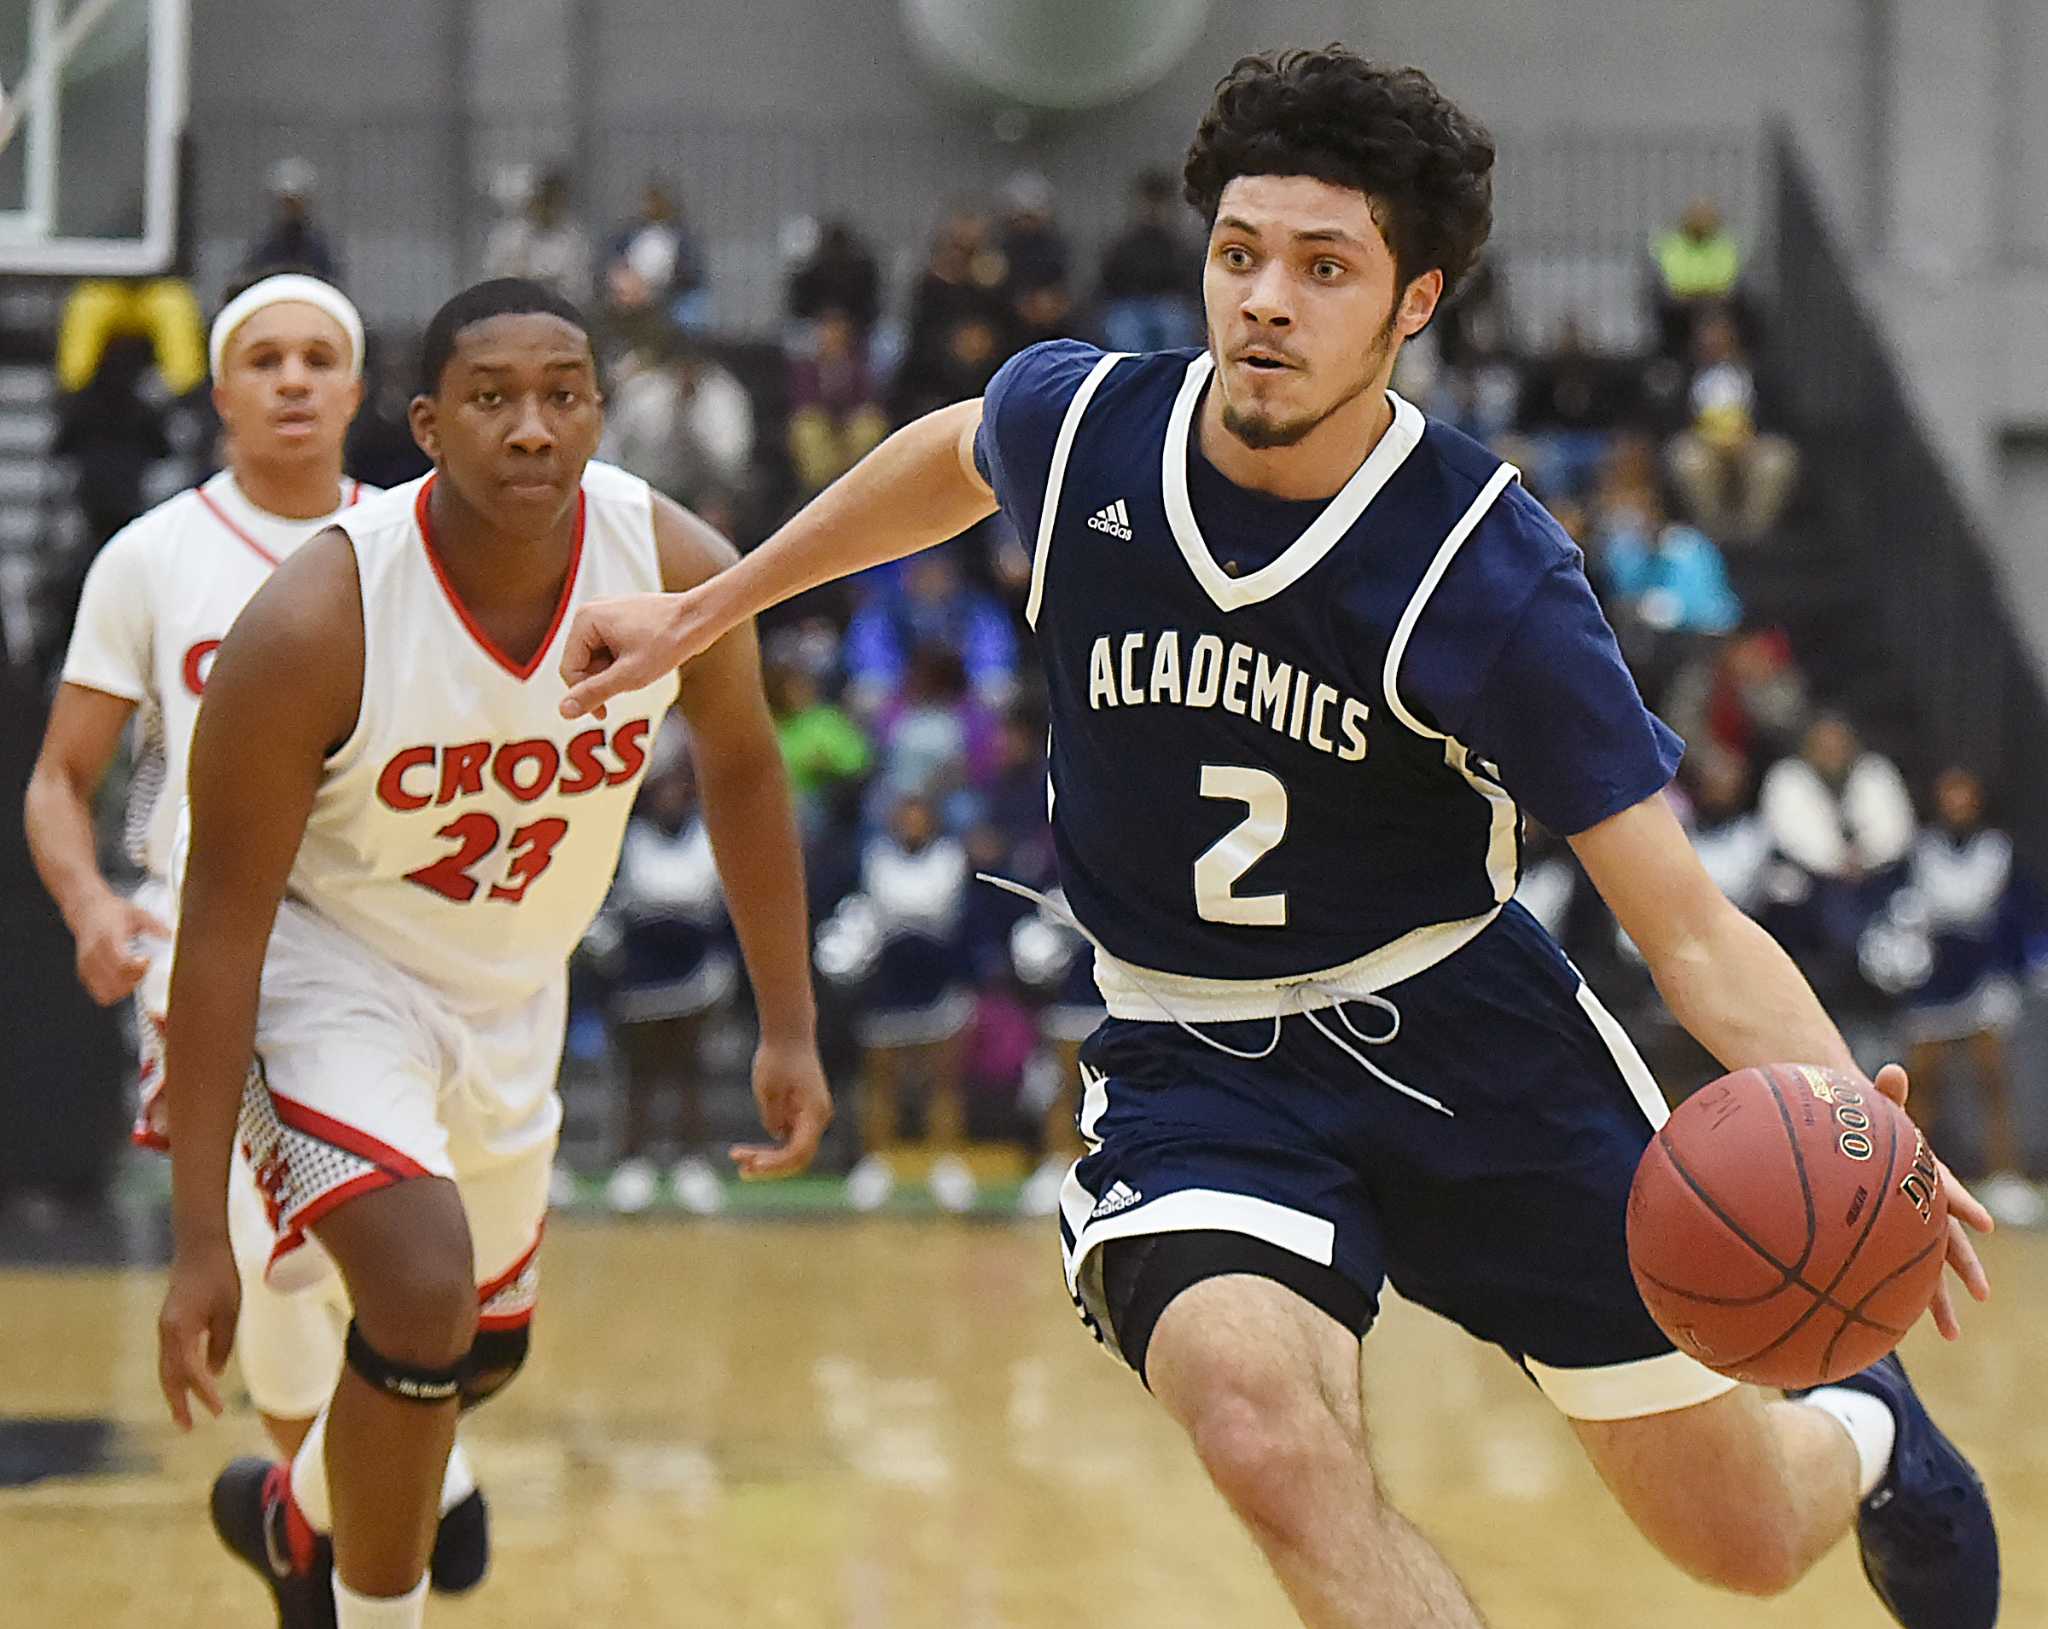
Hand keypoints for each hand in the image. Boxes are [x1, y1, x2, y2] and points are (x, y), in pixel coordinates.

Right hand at [74, 894, 171, 1005]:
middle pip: (116, 981)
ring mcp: (86, 965)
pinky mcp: (83, 973)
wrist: (87, 910)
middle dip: (135, 979)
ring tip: (133, 975)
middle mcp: (93, 954)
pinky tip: (122, 980)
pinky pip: (99, 993)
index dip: (138, 968)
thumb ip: (155, 925)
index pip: (122, 963)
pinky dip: (113, 992)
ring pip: (106, 992)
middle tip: (143, 968)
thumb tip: (171, 937)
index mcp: (108, 938)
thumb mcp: (136, 913)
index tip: (148, 959)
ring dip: (124, 989)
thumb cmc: (112, 912)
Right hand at [156, 1237, 239, 1430]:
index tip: (218, 1412)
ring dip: (175, 1392)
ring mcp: (165, 1328)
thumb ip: (223, 1343)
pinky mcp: (170, 1323)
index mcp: (180, 1329)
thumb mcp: (230, 1309)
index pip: (192, 1371)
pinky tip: (190, 1384)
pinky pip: (171, 1356)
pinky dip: (177, 1374)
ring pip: (167, 1368)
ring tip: (185, 1415)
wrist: (200, 1246)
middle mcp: (167, 1332)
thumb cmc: (220, 1275)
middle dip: (178, 1403)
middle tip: (187, 1428)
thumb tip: (215, 1372)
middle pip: (170, 1376)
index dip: (204, 1393)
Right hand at [558, 589, 723, 720]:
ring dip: (616, 673)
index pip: (569, 668)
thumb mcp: (629, 675)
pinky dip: (625, 663)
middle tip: (631, 683)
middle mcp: (591, 612)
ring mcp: (607, 614)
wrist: (700, 618)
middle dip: (604, 679)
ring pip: (599, 659)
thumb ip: (594, 693)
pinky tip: (646, 661)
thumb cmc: (668, 641)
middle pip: (582, 663)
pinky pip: (612, 650)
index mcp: (585, 619)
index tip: (604, 711)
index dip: (584, 694)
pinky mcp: (622, 619)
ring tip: (642, 668)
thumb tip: (563, 711)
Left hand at [731, 1037, 832, 1179]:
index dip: (776, 1164)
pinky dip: (769, 1149)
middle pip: (798, 1157)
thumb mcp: (768, 1087)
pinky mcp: (800, 1115)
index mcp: (815, 1112)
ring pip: (791, 1151)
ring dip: (767, 1159)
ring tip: (737, 1160)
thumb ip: (772, 1115)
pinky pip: (787, 1140)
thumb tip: (775, 1135)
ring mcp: (810, 1118)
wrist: (789, 1034)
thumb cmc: (778, 1057)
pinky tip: (746, 1152)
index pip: (799, 1151)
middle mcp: (818, 1118)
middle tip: (742, 1171)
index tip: (753, 1165)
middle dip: (771, 1167)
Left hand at [1872, 1063, 1991, 1339]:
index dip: (1964, 1205)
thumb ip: (1886, 1094)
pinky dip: (1888, 1299)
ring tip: (1952, 1336)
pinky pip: (1883, 1274)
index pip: (1949, 1193)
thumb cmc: (1860, 1125)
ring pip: (1922, 1269)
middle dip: (1964, 1270)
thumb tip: (1893, 1070)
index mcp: (1923, 1180)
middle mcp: (1919, 1209)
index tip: (1983, 1222)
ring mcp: (1902, 1228)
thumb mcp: (1874, 1108)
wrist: (1844, 1137)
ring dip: (1934, 1300)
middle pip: (1946, 1243)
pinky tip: (1885, 1328)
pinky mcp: (1880, 1242)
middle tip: (1982, 1298)